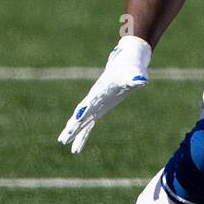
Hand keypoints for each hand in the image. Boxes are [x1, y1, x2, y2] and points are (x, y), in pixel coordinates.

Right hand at [58, 36, 151, 153]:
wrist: (127, 60)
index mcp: (100, 91)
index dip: (83, 112)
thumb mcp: (135, 73)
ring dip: (74, 130)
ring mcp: (96, 102)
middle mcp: (95, 97)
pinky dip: (84, 131)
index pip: (90, 103)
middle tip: (62, 139)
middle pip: (80, 114)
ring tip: (62, 141)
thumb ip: (136, 78)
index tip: (76, 120)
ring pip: (82, 119)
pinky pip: (90, 121)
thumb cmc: (131, 67)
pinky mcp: (100, 106)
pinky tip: (78, 143)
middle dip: (72, 126)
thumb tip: (142, 82)